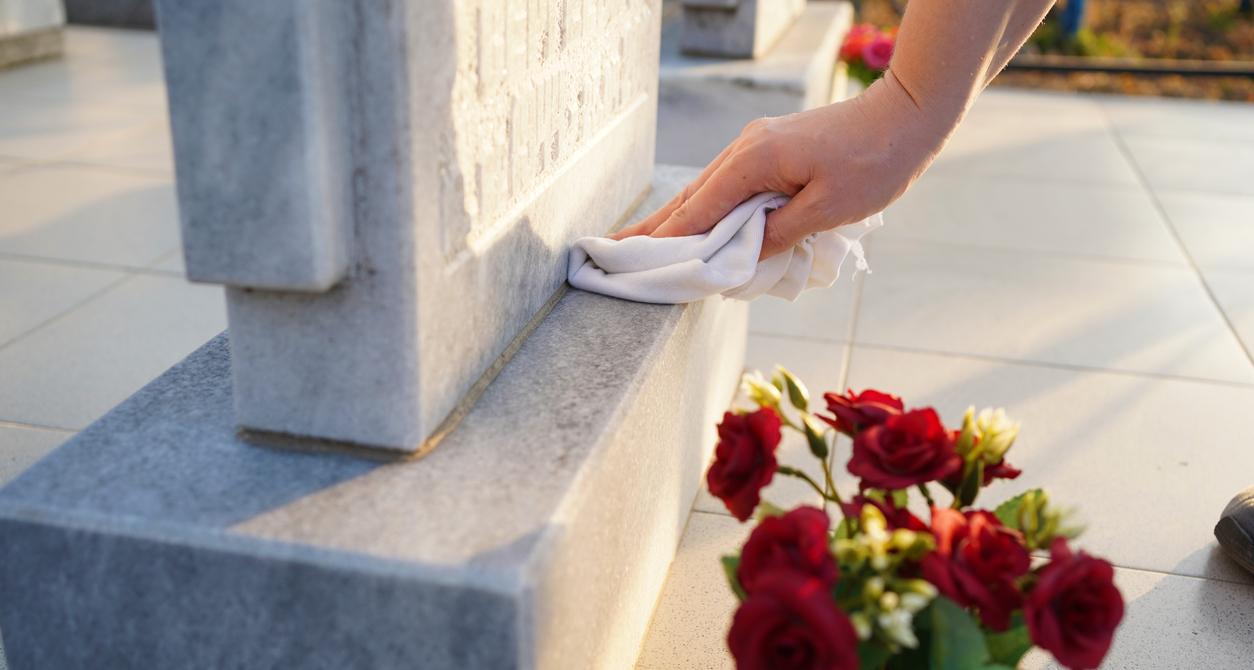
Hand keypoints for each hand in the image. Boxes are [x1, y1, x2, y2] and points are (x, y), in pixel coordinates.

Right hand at [612, 72, 955, 258]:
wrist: (907, 117)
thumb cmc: (875, 162)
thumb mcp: (827, 208)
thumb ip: (777, 233)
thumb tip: (737, 255)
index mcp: (754, 161)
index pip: (698, 210)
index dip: (665, 241)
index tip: (632, 264)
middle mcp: (746, 149)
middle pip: (690, 197)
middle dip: (654, 228)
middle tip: (612, 252)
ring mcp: (756, 146)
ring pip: (706, 190)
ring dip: (676, 219)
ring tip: (643, 244)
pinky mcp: (770, 149)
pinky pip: (727, 185)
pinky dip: (705, 208)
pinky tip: (695, 224)